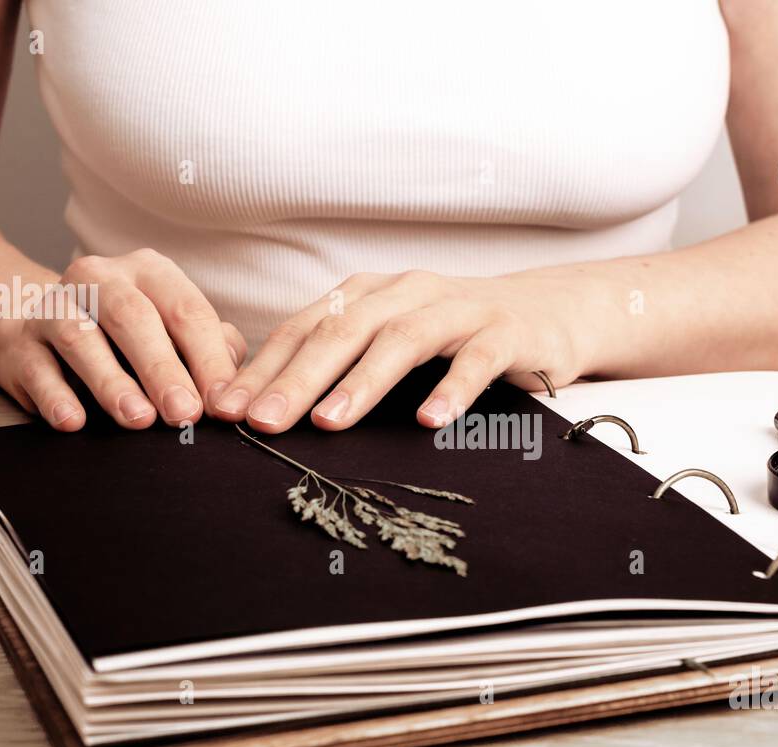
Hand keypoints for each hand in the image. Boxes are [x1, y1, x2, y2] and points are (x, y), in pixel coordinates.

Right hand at [0, 248, 246, 430]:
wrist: (39, 326)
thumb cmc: (128, 338)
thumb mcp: (173, 333)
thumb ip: (212, 350)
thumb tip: (235, 386)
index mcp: (150, 274)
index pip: (188, 312)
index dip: (209, 360)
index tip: (225, 405)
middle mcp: (100, 279)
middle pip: (134, 317)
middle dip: (163, 369)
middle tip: (185, 414)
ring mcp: (53, 307)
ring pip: (80, 338)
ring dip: (112, 382)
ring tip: (138, 419)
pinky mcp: (19, 343)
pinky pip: (35, 367)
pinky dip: (55, 396)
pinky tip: (74, 421)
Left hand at [210, 268, 603, 431]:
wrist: (552, 311)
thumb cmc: (457, 337)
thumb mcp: (393, 342)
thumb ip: (342, 364)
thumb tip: (268, 409)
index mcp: (371, 295)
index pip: (305, 329)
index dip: (263, 368)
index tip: (226, 410)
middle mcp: (408, 292)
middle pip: (344, 331)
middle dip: (297, 377)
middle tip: (263, 422)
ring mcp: (459, 309)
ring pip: (402, 339)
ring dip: (363, 382)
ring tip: (329, 422)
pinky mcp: (508, 332)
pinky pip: (477, 360)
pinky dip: (452, 388)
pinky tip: (429, 421)